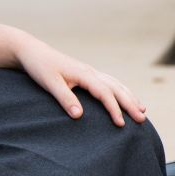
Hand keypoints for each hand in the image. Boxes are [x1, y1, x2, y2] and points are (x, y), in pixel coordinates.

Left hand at [14, 40, 146, 126]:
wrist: (32, 51)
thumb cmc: (40, 67)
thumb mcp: (50, 83)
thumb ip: (65, 98)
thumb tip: (79, 116)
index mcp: (84, 74)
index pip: (104, 93)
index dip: (114, 108)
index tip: (121, 123)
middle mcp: (91, 72)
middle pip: (116, 88)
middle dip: (130, 104)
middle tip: (142, 119)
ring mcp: (90, 72)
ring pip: (116, 84)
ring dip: (130, 97)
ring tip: (142, 109)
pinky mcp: (86, 74)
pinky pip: (110, 82)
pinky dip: (121, 91)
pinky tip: (124, 96)